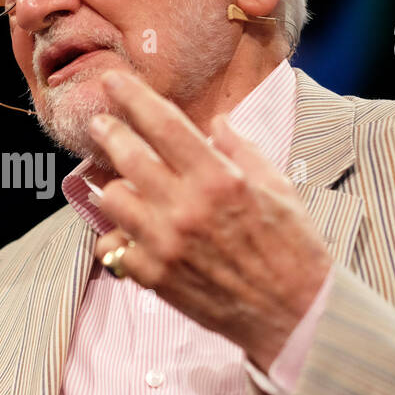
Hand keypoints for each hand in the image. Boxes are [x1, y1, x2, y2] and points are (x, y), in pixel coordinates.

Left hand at [89, 70, 331, 370]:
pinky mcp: (155, 277)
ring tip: (122, 185)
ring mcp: (166, 244)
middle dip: (107, 131)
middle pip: (127, 156)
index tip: (112, 80)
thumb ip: (241, 149)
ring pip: (112, 200)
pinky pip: (113, 247)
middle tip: (100, 122)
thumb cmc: (292, 247)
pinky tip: (129, 233)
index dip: (132, 97)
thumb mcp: (277, 186)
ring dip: (114, 188)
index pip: (163, 124)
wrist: (295, 313)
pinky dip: (116, 237)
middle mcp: (187, 207)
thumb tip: (216, 122)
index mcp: (219, 178)